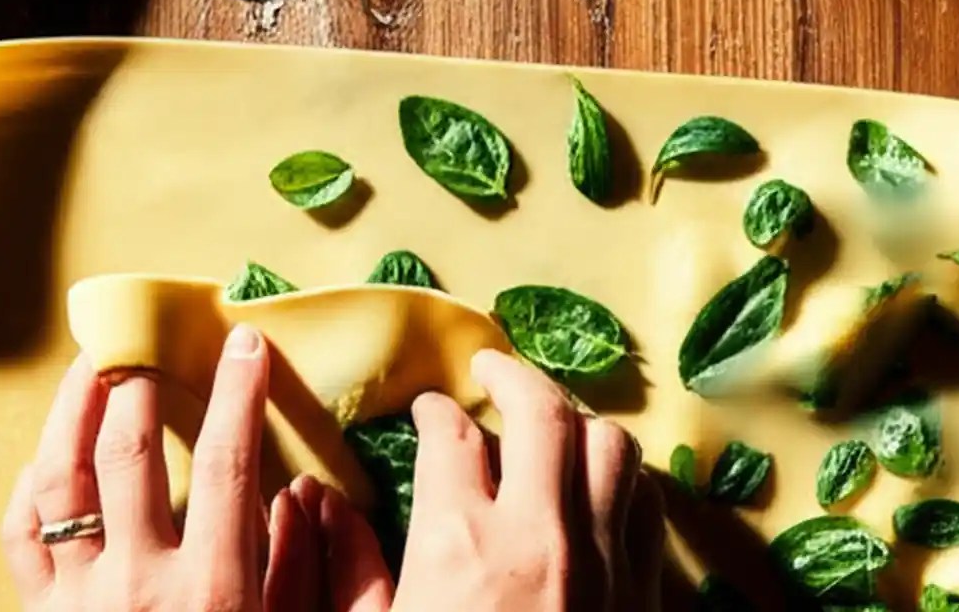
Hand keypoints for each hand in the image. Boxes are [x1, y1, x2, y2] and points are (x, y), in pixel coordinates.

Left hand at [1, 324, 313, 611]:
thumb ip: (296, 567)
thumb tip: (297, 493)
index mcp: (211, 588)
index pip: (226, 463)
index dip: (237, 393)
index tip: (244, 344)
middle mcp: (138, 584)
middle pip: (128, 453)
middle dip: (137, 384)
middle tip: (144, 344)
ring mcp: (80, 599)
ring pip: (61, 481)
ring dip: (72, 412)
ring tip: (90, 370)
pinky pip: (22, 537)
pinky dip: (30, 489)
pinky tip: (46, 461)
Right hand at [321, 349, 665, 611]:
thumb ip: (344, 567)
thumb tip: (313, 500)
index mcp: (459, 541)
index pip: (450, 434)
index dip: (434, 411)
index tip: (427, 411)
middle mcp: (540, 534)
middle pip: (543, 412)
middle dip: (511, 375)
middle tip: (488, 369)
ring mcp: (603, 562)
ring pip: (609, 446)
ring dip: (575, 421)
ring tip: (547, 420)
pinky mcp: (644, 595)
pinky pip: (645, 505)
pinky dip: (621, 476)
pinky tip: (596, 483)